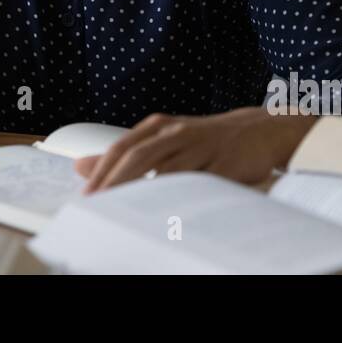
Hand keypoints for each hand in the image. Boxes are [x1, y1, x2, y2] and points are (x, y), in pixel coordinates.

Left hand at [74, 107, 319, 193]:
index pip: (124, 147)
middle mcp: (179, 133)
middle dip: (117, 183)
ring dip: (148, 193)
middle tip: (99, 206)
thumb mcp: (164, 139)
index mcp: (160, 126)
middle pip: (141, 157)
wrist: (260, 129)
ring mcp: (203, 148)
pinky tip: (171, 217)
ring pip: (170, 172)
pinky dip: (185, 199)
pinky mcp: (226, 165)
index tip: (87, 195)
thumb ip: (126, 154)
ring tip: (128, 215)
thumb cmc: (204, 140)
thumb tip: (81, 166)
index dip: (103, 170)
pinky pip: (202, 185)